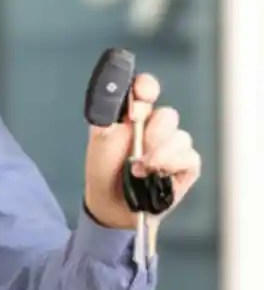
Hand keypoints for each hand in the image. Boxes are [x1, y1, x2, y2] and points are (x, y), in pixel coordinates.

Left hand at [83, 73, 201, 229]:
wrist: (109, 202)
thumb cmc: (103, 168)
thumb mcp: (99, 138)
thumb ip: (112, 114)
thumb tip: (130, 98)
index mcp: (133, 114)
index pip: (148, 89)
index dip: (147, 87)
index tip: (142, 95)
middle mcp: (156, 127)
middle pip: (167, 115)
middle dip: (152, 130)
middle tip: (138, 144)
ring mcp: (173, 146)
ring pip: (181, 136)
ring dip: (159, 152)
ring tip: (138, 168)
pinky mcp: (186, 166)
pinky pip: (189, 157)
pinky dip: (171, 164)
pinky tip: (155, 174)